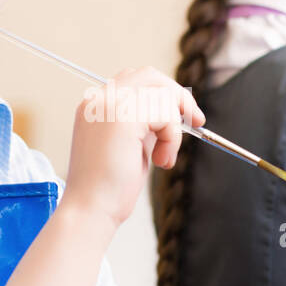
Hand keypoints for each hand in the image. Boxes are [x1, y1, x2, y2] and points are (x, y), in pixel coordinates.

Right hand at [60, 67, 204, 229]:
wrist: (90, 209)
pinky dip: (172, 137)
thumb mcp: (129, 145)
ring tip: (163, 158)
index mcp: (95, 105)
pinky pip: (165, 114)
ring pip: (161, 95)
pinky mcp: (123, 117)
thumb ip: (143, 123)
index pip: (135, 79)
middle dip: (177, 96)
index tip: (184, 115)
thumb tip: (173, 110)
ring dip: (173, 128)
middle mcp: (99, 99)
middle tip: (195, 121)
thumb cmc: (108, 187)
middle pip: (150, 75)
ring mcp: (109, 105)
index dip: (163, 92)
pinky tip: (160, 161)